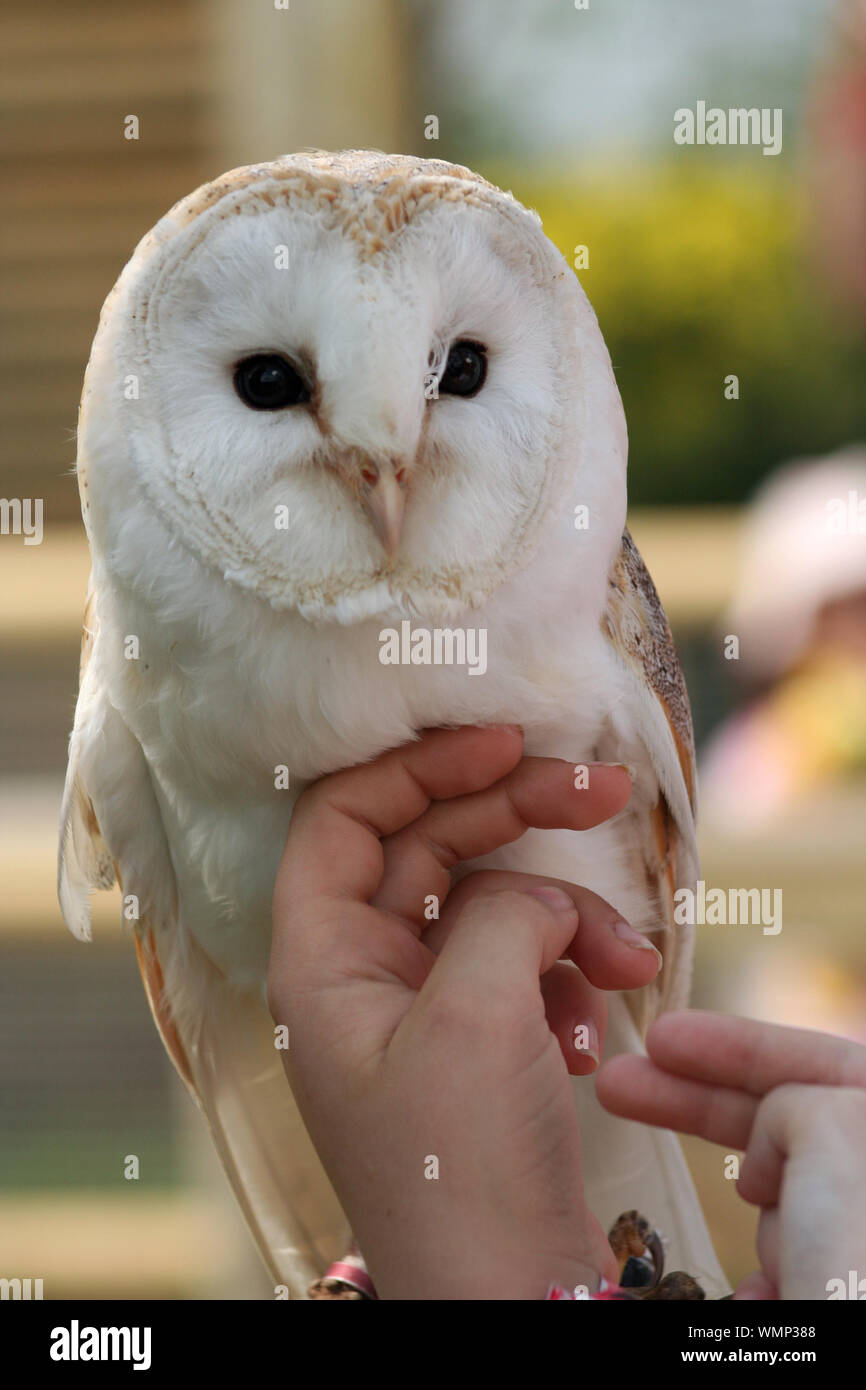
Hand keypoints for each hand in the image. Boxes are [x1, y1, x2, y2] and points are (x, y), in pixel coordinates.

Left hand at [268, 725, 660, 1298]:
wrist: (511, 1298)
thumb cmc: (463, 1167)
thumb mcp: (475, 1016)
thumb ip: (500, 914)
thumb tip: (536, 892)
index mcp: (322, 959)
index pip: (343, 816)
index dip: (416, 767)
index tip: (502, 741)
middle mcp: (361, 974)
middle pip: (431, 848)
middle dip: (516, 817)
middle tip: (602, 788)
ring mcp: (422, 1010)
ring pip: (492, 910)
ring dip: (566, 921)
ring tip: (625, 963)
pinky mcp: (477, 1044)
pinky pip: (522, 970)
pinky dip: (565, 981)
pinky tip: (594, 1034)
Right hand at [597, 1011, 865, 1298]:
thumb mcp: (829, 1129)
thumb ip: (791, 1101)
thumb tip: (772, 1137)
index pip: (823, 1060)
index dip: (735, 1042)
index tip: (658, 1038)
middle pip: (794, 1121)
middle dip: (702, 1108)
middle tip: (620, 1086)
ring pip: (790, 1207)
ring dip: (758, 1231)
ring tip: (771, 1283)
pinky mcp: (849, 1290)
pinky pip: (796, 1268)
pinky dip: (767, 1281)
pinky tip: (759, 1304)